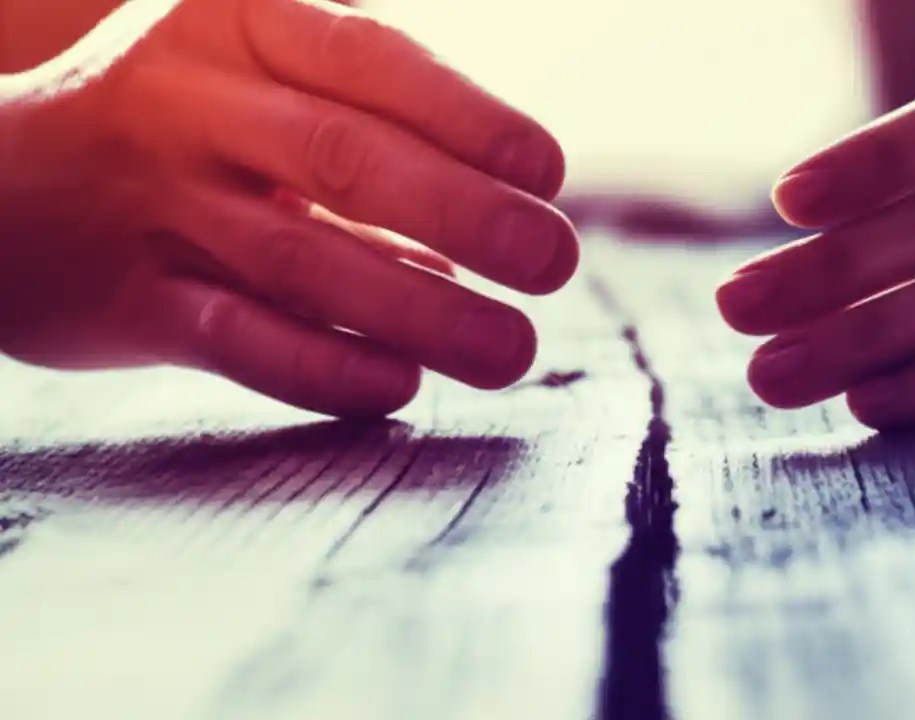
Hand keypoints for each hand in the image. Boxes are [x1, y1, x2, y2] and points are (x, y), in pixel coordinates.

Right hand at [0, 0, 577, 416]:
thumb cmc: (179, 119)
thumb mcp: (254, 66)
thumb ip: (367, 116)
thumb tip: (506, 201)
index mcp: (234, 22)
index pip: (370, 63)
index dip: (467, 117)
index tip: (546, 173)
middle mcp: (188, 102)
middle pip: (343, 157)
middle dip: (462, 213)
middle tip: (554, 262)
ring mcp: (150, 202)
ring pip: (302, 261)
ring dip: (419, 310)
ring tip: (509, 351)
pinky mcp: (124, 303)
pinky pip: (237, 340)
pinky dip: (323, 366)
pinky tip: (399, 384)